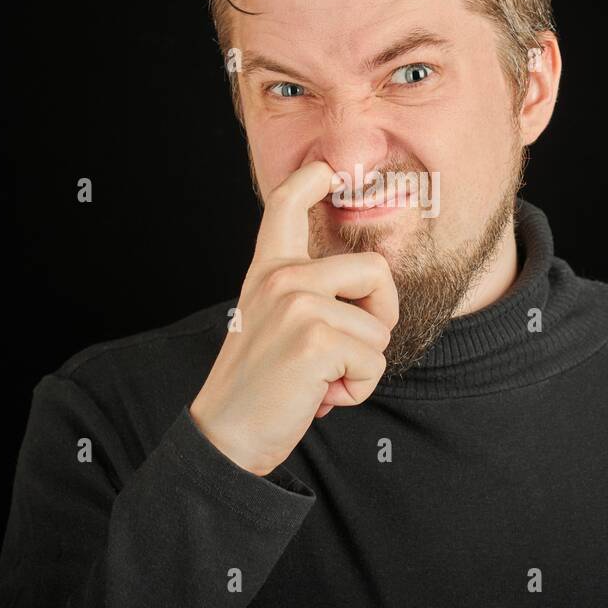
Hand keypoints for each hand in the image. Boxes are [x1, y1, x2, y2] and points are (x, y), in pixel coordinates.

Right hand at [188, 161, 398, 475]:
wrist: (227, 437)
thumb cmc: (261, 388)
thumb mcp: (273, 325)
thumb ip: (307, 298)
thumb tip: (369, 286)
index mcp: (268, 272)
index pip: (285, 206)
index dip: (312, 181)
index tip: (328, 170)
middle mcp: (281, 278)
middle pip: (376, 271)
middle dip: (380, 317)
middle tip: (346, 354)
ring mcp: (297, 304)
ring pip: (379, 328)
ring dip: (362, 367)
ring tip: (320, 381)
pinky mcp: (315, 338)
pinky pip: (373, 361)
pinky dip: (358, 389)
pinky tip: (321, 396)